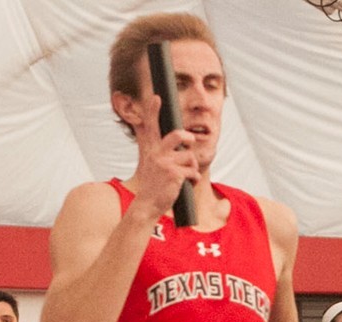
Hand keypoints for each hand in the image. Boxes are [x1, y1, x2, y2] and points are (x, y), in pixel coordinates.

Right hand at [131, 94, 198, 220]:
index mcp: (151, 150)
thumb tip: (163, 140)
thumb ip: (157, 151)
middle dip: (187, 137)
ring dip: (192, 168)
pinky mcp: (174, 174)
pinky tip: (188, 183)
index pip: (151, 127)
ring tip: (187, 175)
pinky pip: (193, 171)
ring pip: (189, 157)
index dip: (153, 111)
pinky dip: (194, 178)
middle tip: (190, 139)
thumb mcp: (150, 164)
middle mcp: (157, 154)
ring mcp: (165, 163)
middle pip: (176, 136)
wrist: (147, 204)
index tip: (156, 97)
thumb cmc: (153, 185)